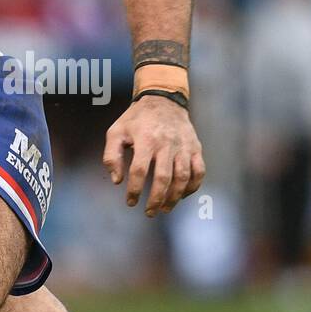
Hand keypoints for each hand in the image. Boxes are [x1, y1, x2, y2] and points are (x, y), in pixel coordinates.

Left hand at [102, 96, 204, 215]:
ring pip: (183, 177)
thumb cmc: (136, 119)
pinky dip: (192, 186)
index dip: (135, 190)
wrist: (163, 100)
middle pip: (163, 177)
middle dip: (156, 199)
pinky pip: (199, 171)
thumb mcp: (116, 132)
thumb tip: (117, 180)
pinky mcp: (195, 148)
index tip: (131, 202)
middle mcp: (166, 143)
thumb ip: (111, 156)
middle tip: (149, 212)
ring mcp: (183, 146)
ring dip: (174, 197)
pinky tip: (182, 195)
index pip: (140, 170)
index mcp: (146, 139)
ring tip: (165, 208)